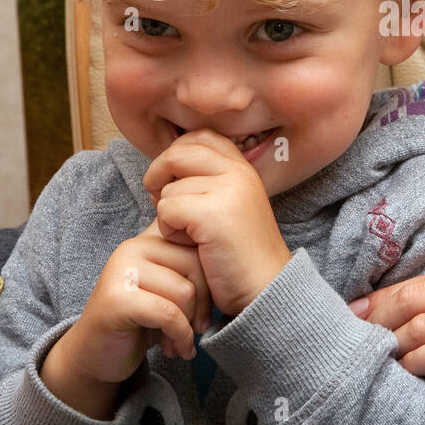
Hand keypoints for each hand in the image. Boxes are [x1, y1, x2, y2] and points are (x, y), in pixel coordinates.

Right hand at [43, 221, 210, 418]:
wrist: (96, 355)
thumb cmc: (141, 322)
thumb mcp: (170, 289)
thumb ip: (190, 270)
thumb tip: (230, 266)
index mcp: (150, 238)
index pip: (200, 244)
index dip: (212, 279)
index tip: (207, 307)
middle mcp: (133, 246)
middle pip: (196, 265)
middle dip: (203, 303)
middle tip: (196, 328)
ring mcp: (122, 270)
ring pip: (184, 291)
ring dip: (189, 325)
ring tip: (179, 340)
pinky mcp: (116, 298)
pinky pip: (168, 313)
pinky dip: (179, 336)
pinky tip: (176, 349)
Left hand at [144, 129, 291, 316]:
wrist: (265, 287)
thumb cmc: (239, 252)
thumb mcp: (230, 204)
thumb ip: (208, 180)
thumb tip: (166, 162)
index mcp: (242, 167)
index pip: (199, 137)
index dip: (176, 155)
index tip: (175, 182)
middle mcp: (238, 171)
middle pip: (177, 153)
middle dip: (159, 177)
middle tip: (165, 205)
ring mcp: (228, 190)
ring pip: (168, 186)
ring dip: (167, 212)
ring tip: (191, 233)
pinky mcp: (214, 213)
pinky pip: (167, 209)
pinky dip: (169, 230)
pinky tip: (191, 244)